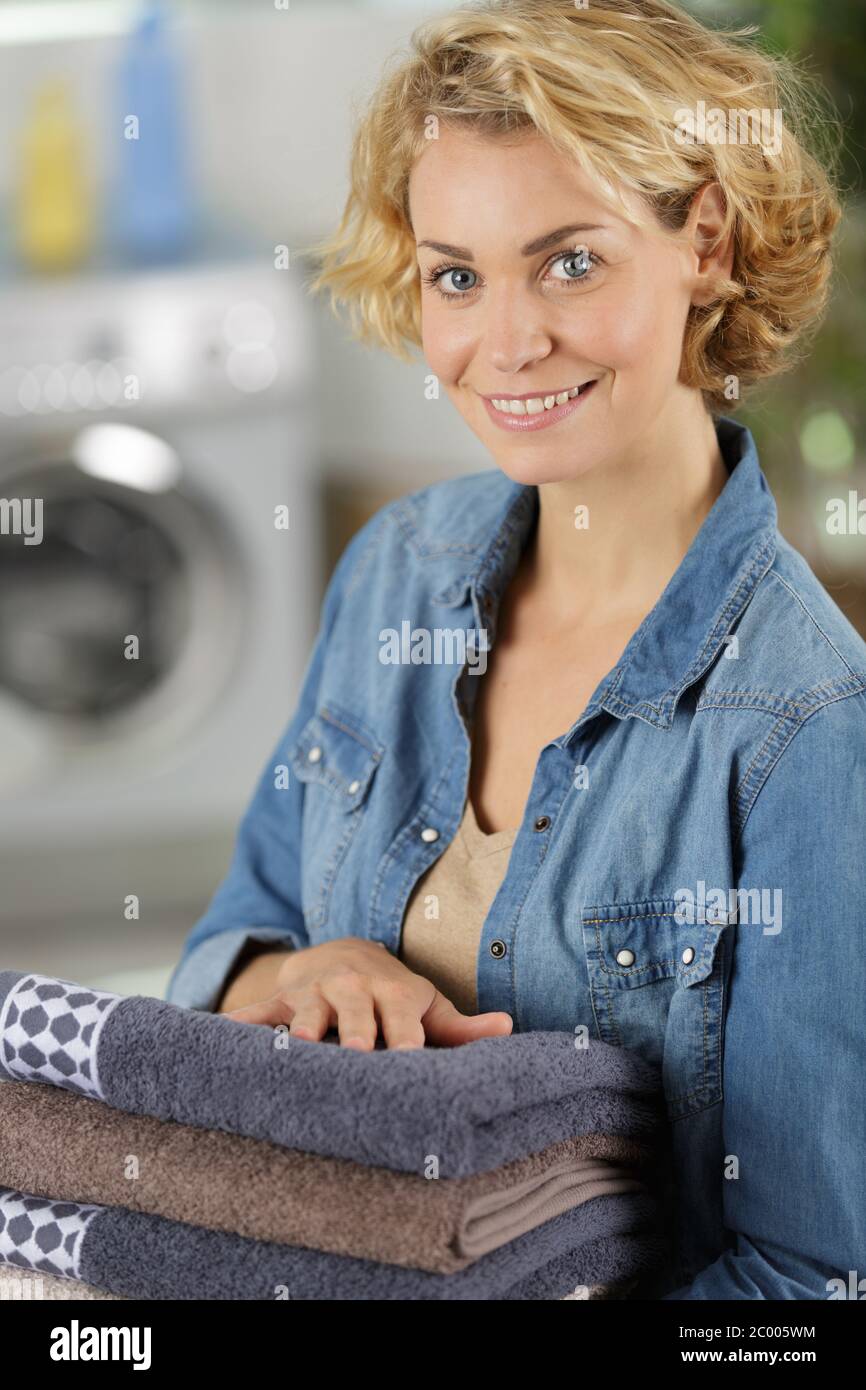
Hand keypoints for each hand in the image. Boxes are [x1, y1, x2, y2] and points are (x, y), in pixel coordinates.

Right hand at [223, 936, 512, 1050]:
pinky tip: (218, 1037)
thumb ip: (463, 1027)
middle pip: (353, 1014)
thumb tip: (508, 1027)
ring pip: (305, 1009)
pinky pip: (254, 1014)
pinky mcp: (279, 1000)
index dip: (405, 1042)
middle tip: (355, 1057)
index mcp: (393, 995)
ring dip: (300, 1026)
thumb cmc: (393, 994)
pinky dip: (238, 1026)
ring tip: (297, 1047)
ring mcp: (313, 993)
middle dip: (353, 1034)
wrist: (344, 953)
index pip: (401, 1023)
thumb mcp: (427, 1004)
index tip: (408, 1061)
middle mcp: (353, 990)